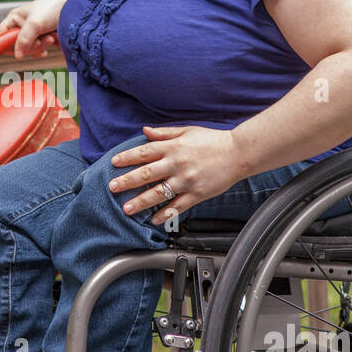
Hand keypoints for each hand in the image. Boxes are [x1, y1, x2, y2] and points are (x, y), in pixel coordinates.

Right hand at [0, 0, 60, 57]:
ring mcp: (32, 31)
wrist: (76, 7)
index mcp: (14, 17)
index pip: (0, 35)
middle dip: (31, 45)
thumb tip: (17, 56)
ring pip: (29, 48)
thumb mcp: (35, 24)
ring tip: (52, 37)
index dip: (5, 45)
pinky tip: (52, 43)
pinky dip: (45, 48)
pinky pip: (38, 49)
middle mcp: (21, 24)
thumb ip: (24, 40)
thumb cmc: (53, 8)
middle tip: (44, 39)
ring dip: (41, 46)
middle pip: (16, 45)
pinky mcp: (42, 36)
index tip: (18, 50)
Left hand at [107, 125, 246, 223]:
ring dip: (141, 202)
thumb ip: (165, 133)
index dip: (127, 157)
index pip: (145, 152)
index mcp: (173, 147)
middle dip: (127, 181)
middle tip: (112, 188)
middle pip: (147, 173)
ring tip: (127, 209)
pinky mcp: (197, 193)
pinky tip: (154, 220)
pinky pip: (178, 206)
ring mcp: (187, 180)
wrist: (239, 153)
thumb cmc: (213, 141)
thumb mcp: (187, 131)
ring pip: (159, 193)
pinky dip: (165, 214)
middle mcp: (177, 164)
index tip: (114, 163)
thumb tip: (145, 131)